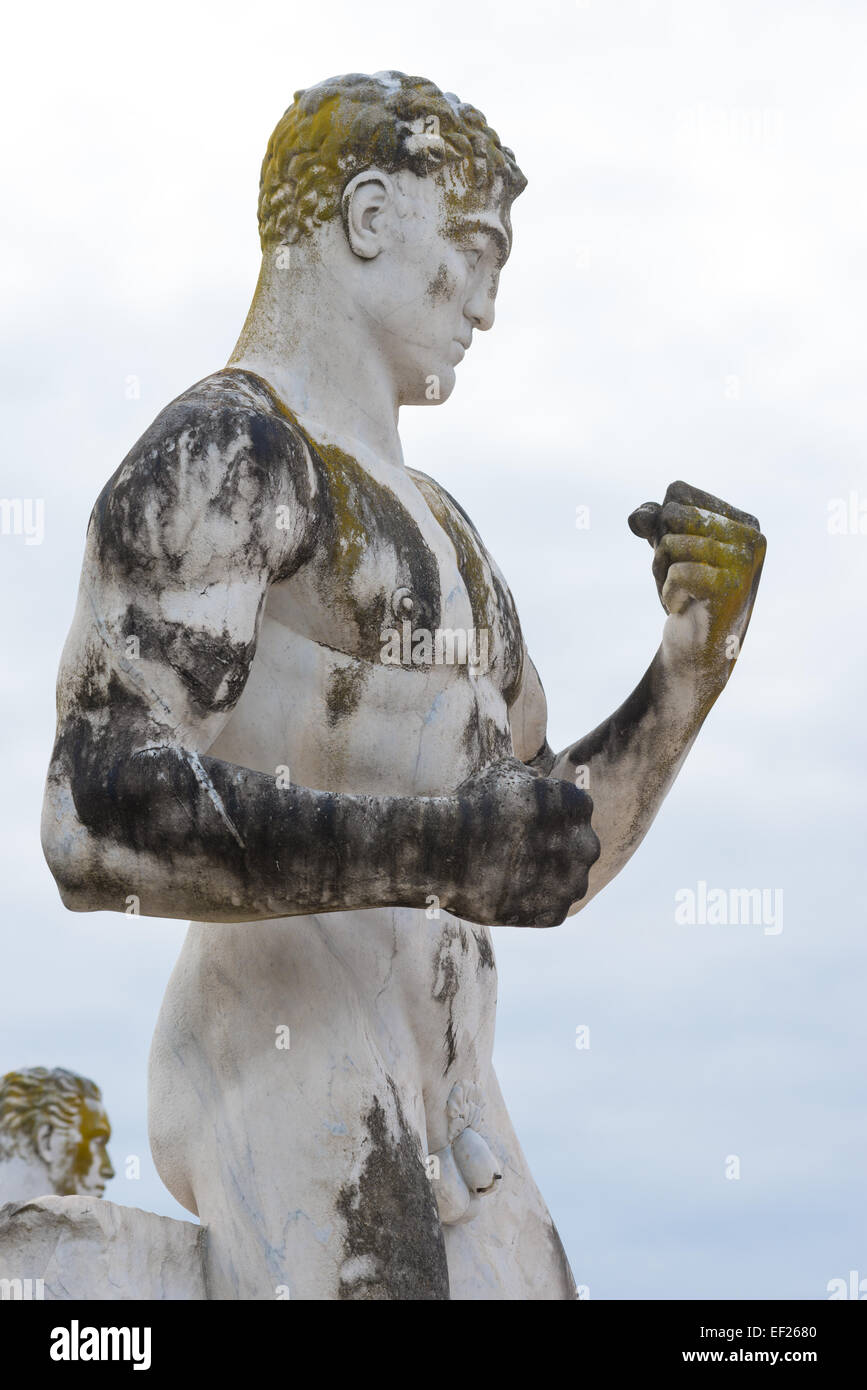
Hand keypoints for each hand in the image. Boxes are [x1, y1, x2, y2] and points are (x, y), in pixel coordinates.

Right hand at [441, 758, 599, 927]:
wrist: (445, 851)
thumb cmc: (471, 807)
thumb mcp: (502, 772)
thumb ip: (528, 773)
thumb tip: (536, 778)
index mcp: (578, 805)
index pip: (576, 813)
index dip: (550, 818)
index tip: (525, 824)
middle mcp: (585, 844)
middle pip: (578, 849)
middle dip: (555, 850)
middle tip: (520, 852)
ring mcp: (572, 882)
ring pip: (569, 882)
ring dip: (549, 880)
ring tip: (514, 876)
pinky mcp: (555, 913)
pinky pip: (552, 909)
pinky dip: (533, 905)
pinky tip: (508, 894)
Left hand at [629, 480, 765, 687]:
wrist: (697, 652)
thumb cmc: (685, 596)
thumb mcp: (666, 551)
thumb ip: (652, 522)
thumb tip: (639, 516)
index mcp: (743, 521)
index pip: (677, 492)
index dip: (662, 525)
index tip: (682, 557)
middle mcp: (751, 536)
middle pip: (673, 513)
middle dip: (662, 549)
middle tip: (680, 578)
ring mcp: (745, 562)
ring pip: (672, 542)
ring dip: (662, 573)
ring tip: (683, 594)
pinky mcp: (732, 587)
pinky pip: (677, 572)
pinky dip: (668, 593)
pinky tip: (684, 608)